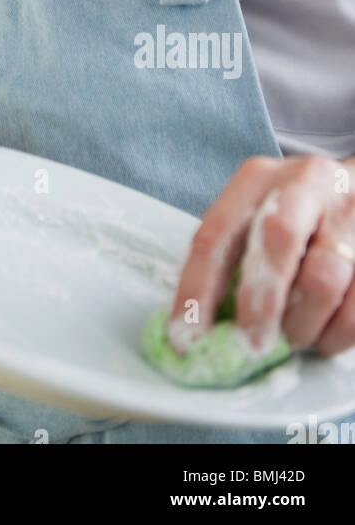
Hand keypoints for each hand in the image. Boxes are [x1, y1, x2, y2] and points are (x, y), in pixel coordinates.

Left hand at [168, 154, 354, 357]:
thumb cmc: (297, 211)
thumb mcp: (259, 213)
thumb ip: (234, 256)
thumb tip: (203, 327)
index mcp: (258, 178)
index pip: (217, 232)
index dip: (196, 289)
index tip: (186, 336)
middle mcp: (305, 184)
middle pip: (277, 238)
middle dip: (259, 303)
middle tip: (249, 346)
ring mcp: (350, 211)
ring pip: (322, 279)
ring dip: (301, 324)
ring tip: (292, 337)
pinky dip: (336, 334)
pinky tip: (323, 334)